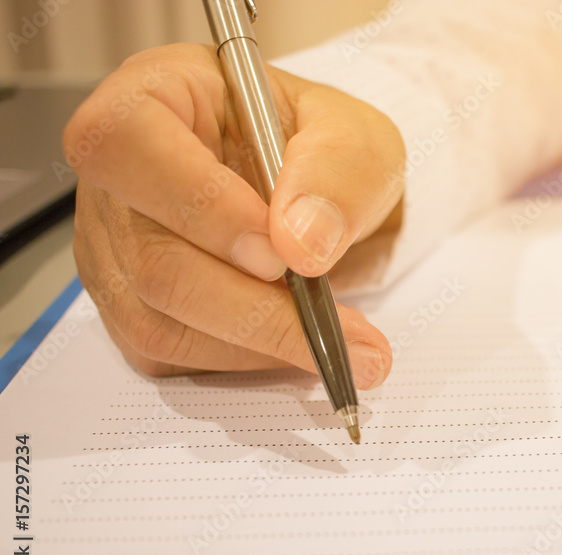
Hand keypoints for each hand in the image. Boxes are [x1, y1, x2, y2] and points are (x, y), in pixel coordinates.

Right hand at [65, 44, 402, 388]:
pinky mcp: (132, 305)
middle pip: (151, 259)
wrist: (318, 196)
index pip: (128, 144)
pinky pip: (169, 354)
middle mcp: (117, 176)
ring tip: (341, 344)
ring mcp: (115, 246)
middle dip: (254, 306)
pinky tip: (296, 346)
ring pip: (158, 320)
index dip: (199, 205)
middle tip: (336, 329)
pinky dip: (242, 361)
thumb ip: (338, 173)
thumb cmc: (322, 151)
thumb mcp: (358, 138)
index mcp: (157, 97)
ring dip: (257, 344)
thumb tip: (300, 242)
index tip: (279, 252)